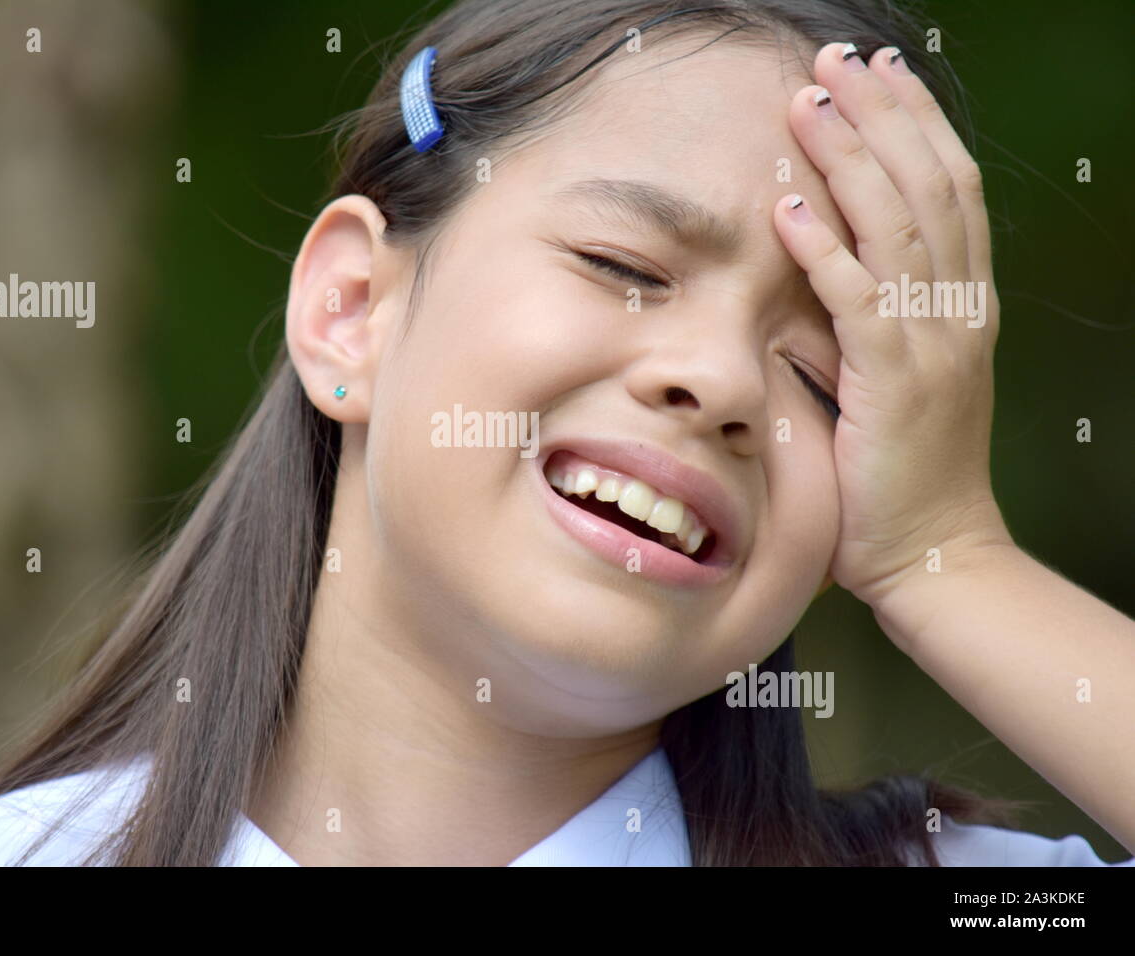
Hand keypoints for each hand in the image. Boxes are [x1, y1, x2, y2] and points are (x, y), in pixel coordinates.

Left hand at [773, 42, 1014, 611]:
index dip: (913, 123)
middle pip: (928, 185)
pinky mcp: (894, 382)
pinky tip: (789, 203)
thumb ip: (864, 317)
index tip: (876, 72)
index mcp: (963, 303)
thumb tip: (811, 260)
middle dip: (881, 114)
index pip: (947, 188)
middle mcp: (959, 309)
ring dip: (850, 157)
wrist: (933, 553)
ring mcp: (933, 342)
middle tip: (837, 60)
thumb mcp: (891, 378)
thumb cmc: (898, 472)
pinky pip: (860, 297)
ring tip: (808, 102)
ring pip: (897, 224)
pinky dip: (824, 246)